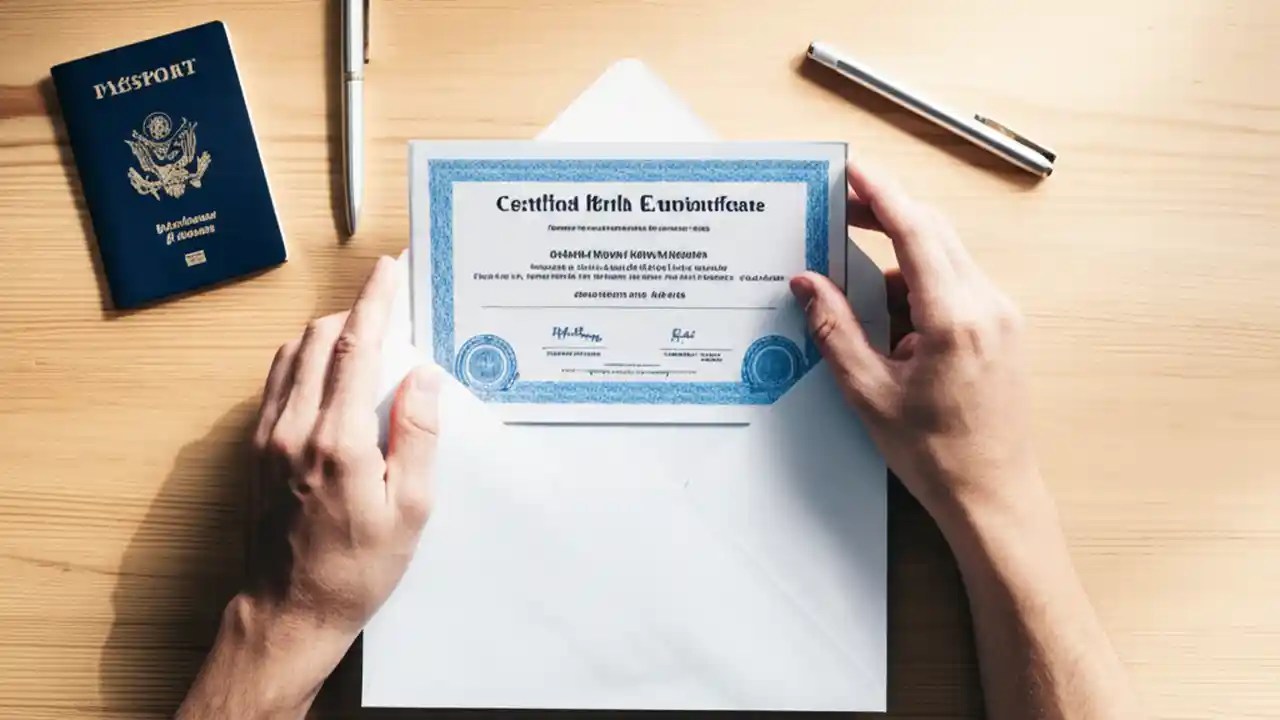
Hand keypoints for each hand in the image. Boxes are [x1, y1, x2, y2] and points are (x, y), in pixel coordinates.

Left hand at [178, 257, 441, 717]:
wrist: (289, 610)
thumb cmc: (358, 568)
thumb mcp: (410, 509)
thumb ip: (417, 434)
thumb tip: (422, 376)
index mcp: (338, 441)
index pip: (357, 347)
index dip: (376, 301)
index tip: (389, 270)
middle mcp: (294, 428)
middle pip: (319, 339)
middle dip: (356, 313)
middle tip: (390, 308)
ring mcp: (267, 437)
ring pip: (292, 354)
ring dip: (329, 334)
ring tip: (364, 337)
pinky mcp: (256, 449)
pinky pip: (277, 382)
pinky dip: (305, 360)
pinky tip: (329, 372)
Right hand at [790, 160, 1038, 527]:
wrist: (993, 495)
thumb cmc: (936, 455)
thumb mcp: (868, 392)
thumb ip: (834, 329)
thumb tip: (807, 282)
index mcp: (955, 319)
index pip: (916, 231)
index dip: (881, 193)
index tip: (854, 168)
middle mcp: (988, 307)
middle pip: (933, 231)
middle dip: (885, 212)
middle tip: (840, 205)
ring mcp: (1002, 315)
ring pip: (943, 257)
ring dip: (898, 259)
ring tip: (855, 293)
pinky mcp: (1002, 328)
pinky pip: (956, 284)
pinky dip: (918, 286)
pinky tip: (889, 321)